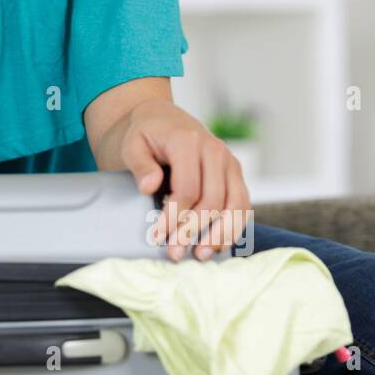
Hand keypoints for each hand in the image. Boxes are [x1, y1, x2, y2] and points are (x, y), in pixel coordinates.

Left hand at [120, 99, 252, 262]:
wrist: (162, 119)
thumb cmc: (145, 135)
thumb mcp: (132, 144)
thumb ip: (140, 164)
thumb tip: (149, 187)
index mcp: (188, 141)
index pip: (187, 188)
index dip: (173, 217)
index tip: (157, 237)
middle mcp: (215, 150)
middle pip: (212, 200)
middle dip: (193, 231)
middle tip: (175, 253)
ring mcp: (229, 162)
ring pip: (235, 205)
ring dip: (220, 234)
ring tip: (200, 255)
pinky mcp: (235, 174)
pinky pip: (242, 204)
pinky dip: (234, 227)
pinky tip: (217, 245)